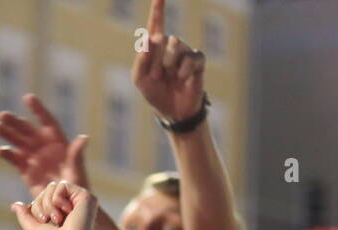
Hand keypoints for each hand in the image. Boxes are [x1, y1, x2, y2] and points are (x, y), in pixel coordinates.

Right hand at [0, 95, 90, 194]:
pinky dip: (7, 154)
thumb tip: (83, 138)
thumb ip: (76, 154)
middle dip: (15, 122)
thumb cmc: (77, 187)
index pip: (47, 122)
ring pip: (19, 142)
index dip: (38, 110)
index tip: (27, 98)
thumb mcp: (78, 170)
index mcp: (59, 143)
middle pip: (28, 130)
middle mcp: (45, 148)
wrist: (68, 207)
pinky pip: (15, 159)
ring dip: (7, 134)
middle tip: (1, 115)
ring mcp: (35, 158)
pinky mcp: (27, 171)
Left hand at [11, 181, 97, 229]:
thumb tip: (14, 205)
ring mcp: (79, 203)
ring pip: (53, 186)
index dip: (36, 208)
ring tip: (58, 219)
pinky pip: (62, 185)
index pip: (42, 200)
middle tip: (48, 220)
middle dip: (41, 205)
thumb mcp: (33, 229)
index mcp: (61, 217)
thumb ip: (25, 216)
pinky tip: (67, 212)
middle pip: (46, 191)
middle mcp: (72, 209)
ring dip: (48, 203)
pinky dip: (57, 198)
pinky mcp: (86, 197)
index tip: (43, 222)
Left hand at [132, 0, 205, 122]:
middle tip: (156, 76)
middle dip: (155, 59)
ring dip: (169, 63)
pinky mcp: (198, 62)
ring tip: (169, 76)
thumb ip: (141, 59)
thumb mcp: (140, 79)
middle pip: (162, 38)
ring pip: (176, 45)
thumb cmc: (155, 93)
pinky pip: (191, 57)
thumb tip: (147, 38)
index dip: (158, 9)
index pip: (156, 24)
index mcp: (155, 49)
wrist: (173, 111)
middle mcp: (171, 47)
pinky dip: (184, 69)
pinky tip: (183, 78)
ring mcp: (185, 53)